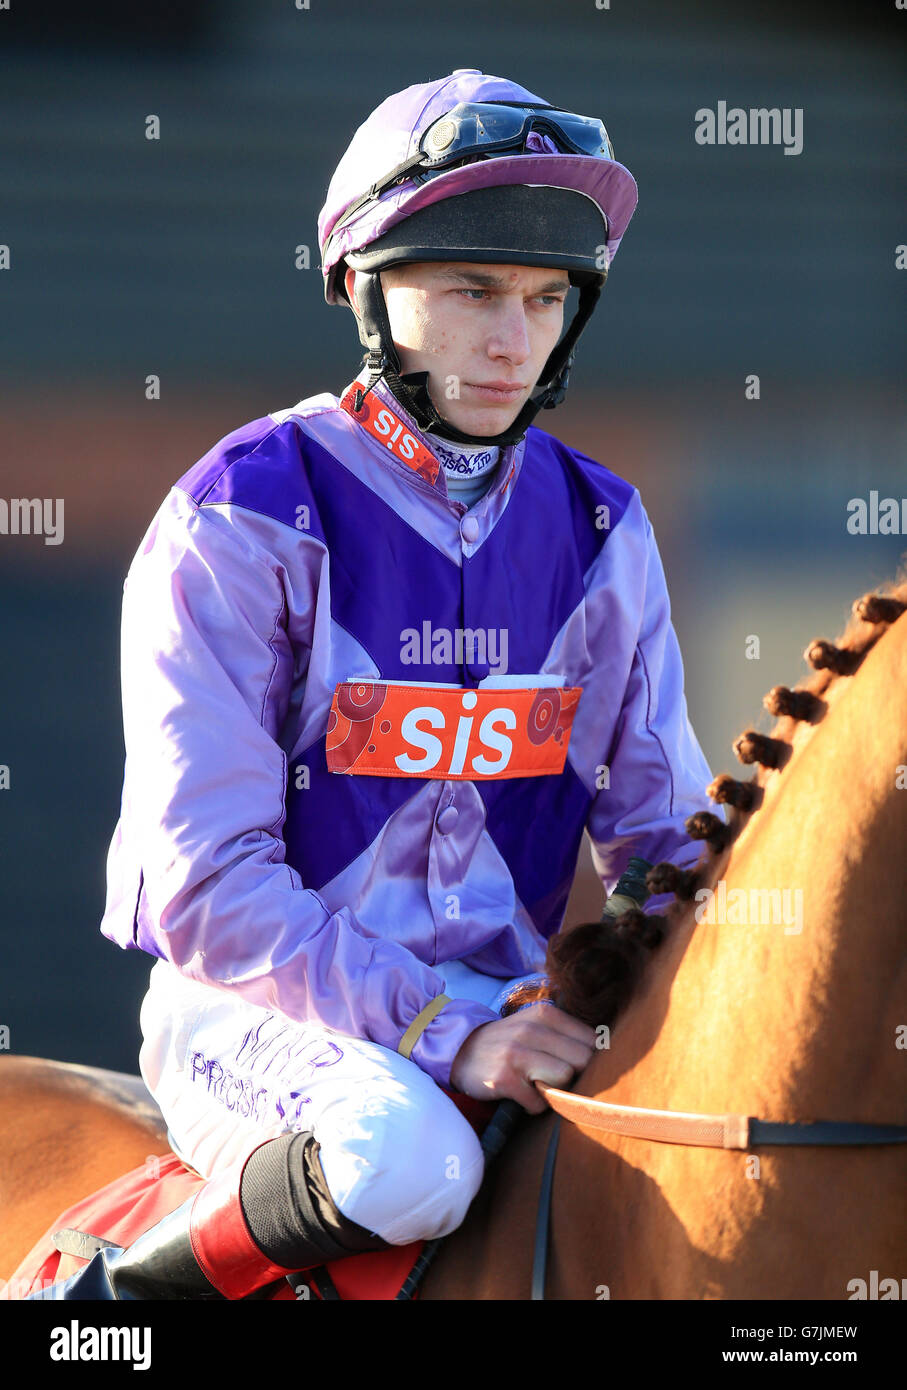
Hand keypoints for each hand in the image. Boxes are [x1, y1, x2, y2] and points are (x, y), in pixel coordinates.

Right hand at [449, 1004, 596, 1114]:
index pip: (592, 1041)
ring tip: (536, 1084)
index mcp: (546, 1014)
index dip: (590, 1060)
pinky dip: (532, 1105)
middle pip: (583, 1061)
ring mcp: (516, 1052)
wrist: (461, 1051)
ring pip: (564, 1078)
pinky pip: (538, 1102)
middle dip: (573, 1075)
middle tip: (554, 1077)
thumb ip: (568, 1036)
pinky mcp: (504, 1078)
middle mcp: (532, 1029)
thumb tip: (608, 1055)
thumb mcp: (537, 1026)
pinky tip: (521, 1094)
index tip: (576, 1067)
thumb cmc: (510, 1043)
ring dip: (553, 1090)